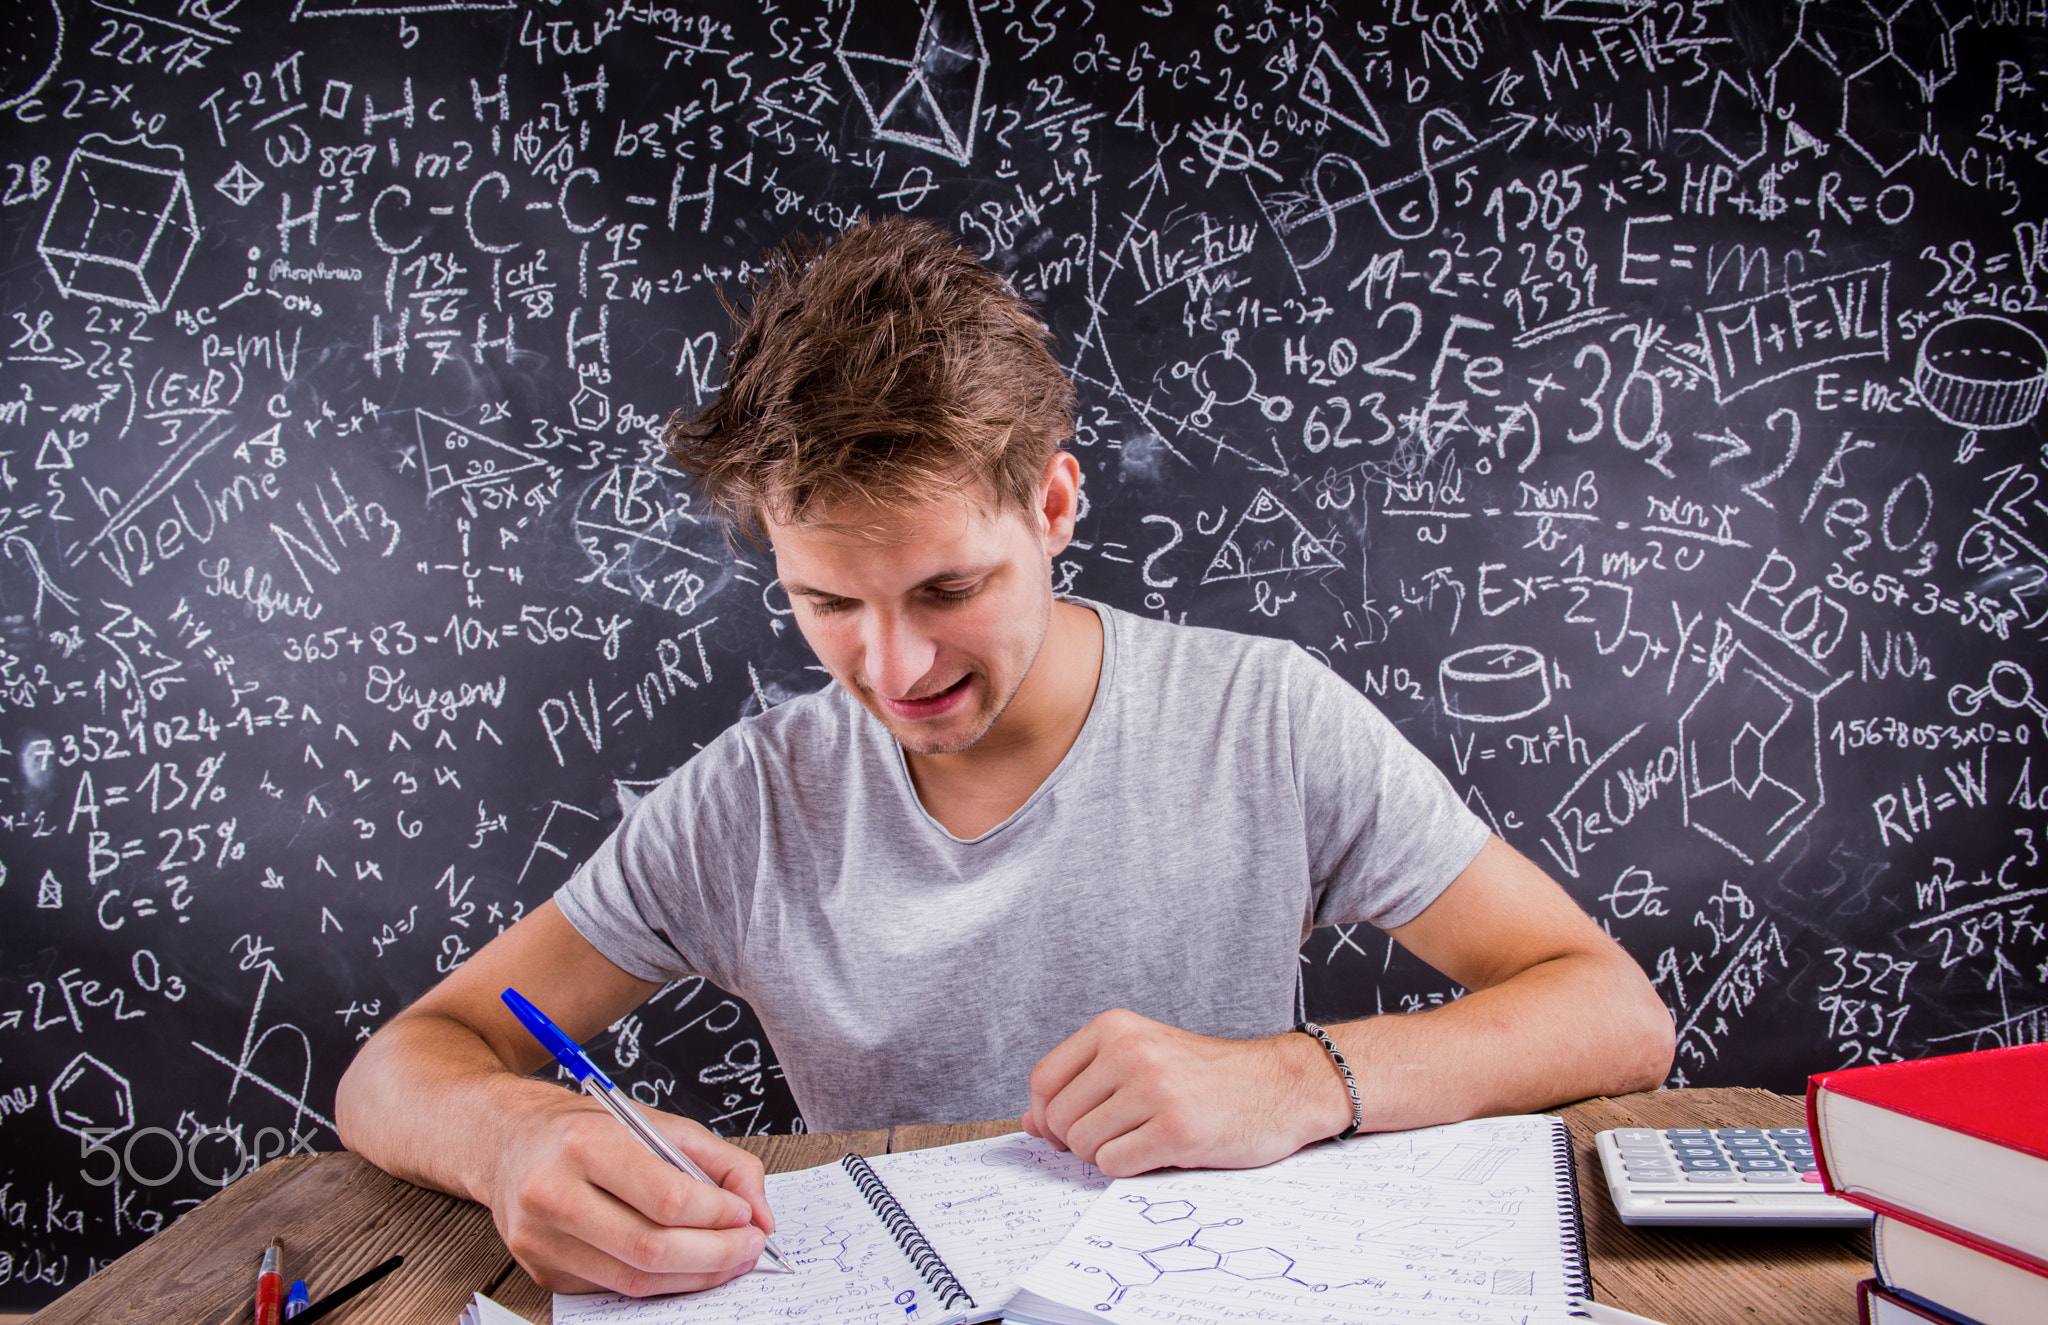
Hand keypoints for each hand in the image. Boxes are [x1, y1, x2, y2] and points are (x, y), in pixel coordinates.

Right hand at [485, 1091, 775, 1296]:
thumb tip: (761, 1213)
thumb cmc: (586, 1130)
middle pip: (651, 1248)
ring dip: (694, 1276)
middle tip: (750, 1248)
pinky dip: (660, 1282)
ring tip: (727, 1260)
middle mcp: (553, 1193)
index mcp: (584, 1144)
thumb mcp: (657, 1122)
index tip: (747, 1216)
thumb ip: (720, 1162)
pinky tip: (684, 1265)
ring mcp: (541, 1239)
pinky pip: (614, 1288)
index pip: (667, 1198)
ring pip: (634, 1280)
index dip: (718, 1216)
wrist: (506, 1143)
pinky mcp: (540, 1270)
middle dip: (715, 1255)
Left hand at [1020, 1009, 1353, 1177]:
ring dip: (1108, 1155)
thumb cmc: (1209, 1076)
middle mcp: (1131, 1052)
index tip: (1070, 1127)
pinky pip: (1115, 1166)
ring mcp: (1154, 1090)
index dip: (1048, 1115)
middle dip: (1080, 1141)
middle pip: (1061, 1119)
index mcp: (1116, 1028)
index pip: (1043, 1080)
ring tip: (1145, 1140)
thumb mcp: (1143, 1058)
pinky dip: (1130, 1169)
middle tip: (1120, 1136)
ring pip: (1085, 1146)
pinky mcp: (1176, 1130)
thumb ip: (1084, 1084)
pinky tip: (1160, 1152)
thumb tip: (1029, 1122)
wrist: (1282, 1085)